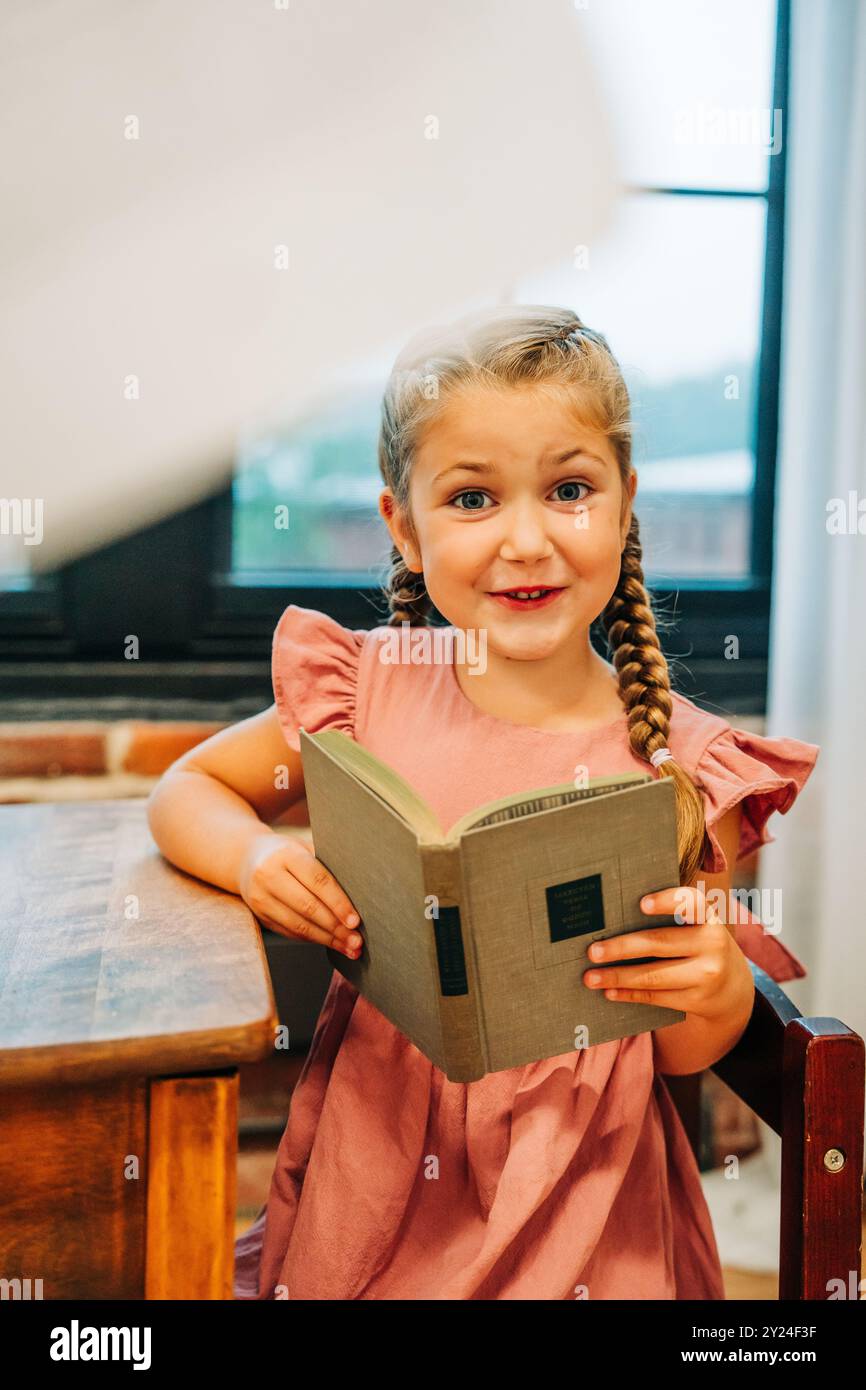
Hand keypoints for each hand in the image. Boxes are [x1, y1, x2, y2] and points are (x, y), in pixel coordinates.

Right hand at [238, 830, 363, 958]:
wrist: (245, 858)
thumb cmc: (287, 852)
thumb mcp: (303, 847)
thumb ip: (327, 864)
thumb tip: (361, 889)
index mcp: (286, 854)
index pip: (317, 880)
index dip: (338, 902)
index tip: (355, 920)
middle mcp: (269, 876)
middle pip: (308, 907)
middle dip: (336, 927)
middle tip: (358, 941)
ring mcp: (261, 898)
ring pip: (299, 925)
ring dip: (327, 940)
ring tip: (349, 948)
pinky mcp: (260, 916)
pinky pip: (290, 932)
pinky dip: (313, 940)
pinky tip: (331, 944)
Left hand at [581, 884, 753, 1022]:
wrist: (732, 988)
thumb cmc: (698, 946)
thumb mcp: (696, 928)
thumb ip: (669, 919)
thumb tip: (612, 919)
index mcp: (708, 917)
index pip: (693, 903)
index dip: (668, 902)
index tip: (642, 904)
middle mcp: (712, 944)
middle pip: (659, 943)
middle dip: (621, 948)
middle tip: (592, 951)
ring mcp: (706, 974)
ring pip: (654, 976)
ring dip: (618, 977)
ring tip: (590, 977)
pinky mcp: (697, 1000)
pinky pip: (657, 997)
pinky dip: (629, 994)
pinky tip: (609, 992)